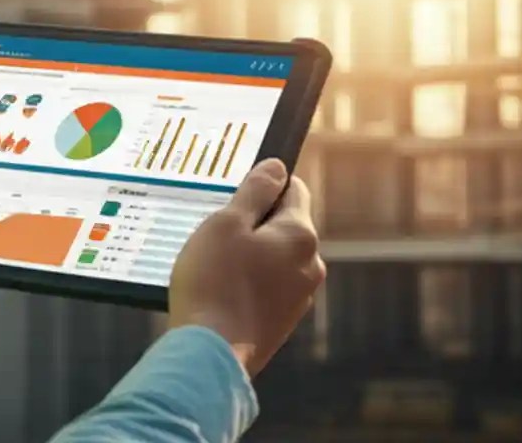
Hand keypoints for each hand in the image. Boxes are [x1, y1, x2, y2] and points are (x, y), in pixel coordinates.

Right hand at [168, 158, 324, 376]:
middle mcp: (311, 264)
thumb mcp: (226, 224)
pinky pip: (268, 287)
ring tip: (213, 265)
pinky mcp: (283, 322)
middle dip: (254, 223)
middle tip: (215, 232)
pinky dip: (247, 282)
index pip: (293, 189)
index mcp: (300, 234)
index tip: (234, 196)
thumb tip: (277, 167)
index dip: (263, 186)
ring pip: (275, 258)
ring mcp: (299, 296)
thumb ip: (255, 191)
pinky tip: (220, 291)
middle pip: (284, 225)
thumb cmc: (214, 282)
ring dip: (249, 254)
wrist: (210, 353)